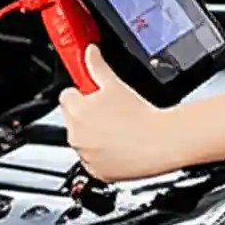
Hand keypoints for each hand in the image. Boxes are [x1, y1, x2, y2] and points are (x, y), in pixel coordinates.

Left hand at [58, 45, 181, 181]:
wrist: (158, 143)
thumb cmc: (139, 115)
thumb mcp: (115, 84)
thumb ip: (97, 66)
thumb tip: (90, 52)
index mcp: (76, 111)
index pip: (67, 96)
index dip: (82, 93)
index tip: (94, 94)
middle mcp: (75, 135)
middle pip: (73, 119)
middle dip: (87, 114)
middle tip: (110, 111)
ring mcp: (85, 155)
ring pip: (83, 140)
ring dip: (93, 134)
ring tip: (118, 128)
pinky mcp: (96, 172)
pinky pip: (92, 161)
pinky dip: (102, 155)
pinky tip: (119, 145)